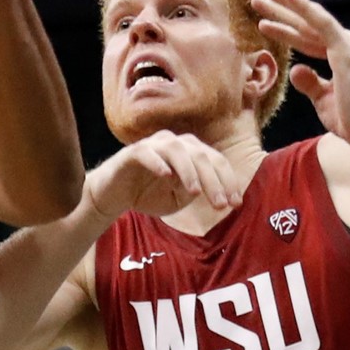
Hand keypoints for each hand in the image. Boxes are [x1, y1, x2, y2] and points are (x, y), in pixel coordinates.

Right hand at [80, 131, 245, 223]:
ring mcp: (153, 146)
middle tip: (221, 205)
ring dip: (189, 170)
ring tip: (195, 192)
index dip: (228, 181)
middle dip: (214, 180)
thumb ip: (193, 192)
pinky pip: (146, 153)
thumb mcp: (177, 198)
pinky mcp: (132, 153)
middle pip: (201, 155)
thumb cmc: (148, 194)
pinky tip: (166, 176)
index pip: (215, 161)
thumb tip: (210, 191)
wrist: (113, 196)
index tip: (236, 204)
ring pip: (177, 149)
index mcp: (190, 153)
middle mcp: (175, 144)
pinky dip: (158, 162)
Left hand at [249, 0, 349, 146]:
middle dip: (281, 8)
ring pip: (308, 22)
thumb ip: (310, 83)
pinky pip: (321, 23)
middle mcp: (349, 44)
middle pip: (306, 24)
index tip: (266, 17)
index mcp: (344, 55)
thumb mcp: (324, 100)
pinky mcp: (346, 49)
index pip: (309, 37)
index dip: (287, 27)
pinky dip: (304, 8)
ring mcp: (349, 45)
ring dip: (283, 7)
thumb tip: (295, 68)